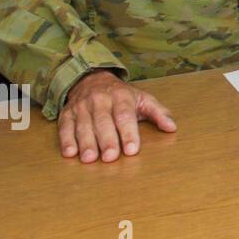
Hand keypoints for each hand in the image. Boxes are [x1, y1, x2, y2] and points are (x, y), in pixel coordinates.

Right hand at [58, 70, 175, 162]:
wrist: (92, 79)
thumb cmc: (122, 95)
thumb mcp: (143, 99)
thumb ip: (158, 113)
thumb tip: (172, 127)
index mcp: (121, 96)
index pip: (125, 115)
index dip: (128, 133)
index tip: (132, 149)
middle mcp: (100, 100)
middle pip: (103, 122)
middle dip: (107, 140)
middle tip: (110, 157)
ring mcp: (82, 106)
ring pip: (84, 125)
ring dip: (86, 143)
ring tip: (90, 159)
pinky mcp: (67, 113)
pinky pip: (65, 126)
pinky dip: (66, 140)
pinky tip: (70, 153)